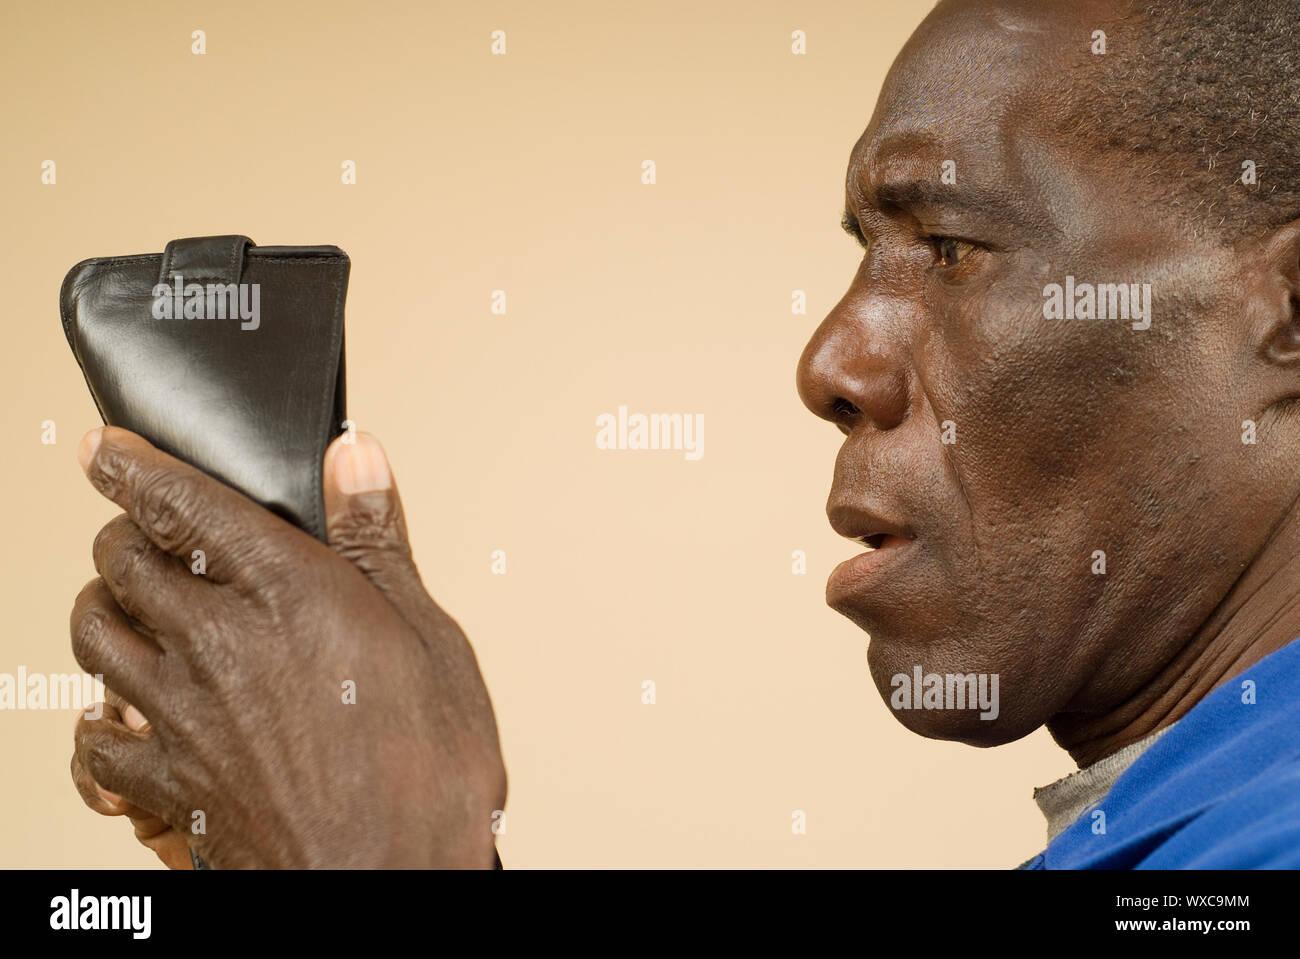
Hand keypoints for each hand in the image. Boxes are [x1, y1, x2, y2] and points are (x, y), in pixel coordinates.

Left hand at [69, 427, 505, 867]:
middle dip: (122, 533)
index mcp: (288, 596)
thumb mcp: (432, 640)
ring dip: (101, 606)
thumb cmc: (427, 777)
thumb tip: (354, 457)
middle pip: (121, 562)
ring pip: (94, 636)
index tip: (104, 448)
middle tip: (140, 531)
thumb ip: (377, 543)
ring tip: (126, 603)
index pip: (179, 505)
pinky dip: (95, 717)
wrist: (390, 886)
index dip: (131, 466)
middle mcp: (219, 646)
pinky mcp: (169, 783)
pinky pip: (92, 741)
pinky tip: (123, 713)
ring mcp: (183, 718)